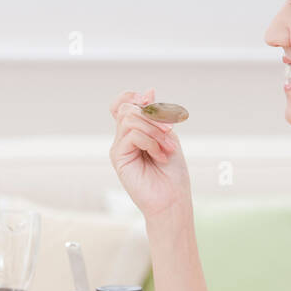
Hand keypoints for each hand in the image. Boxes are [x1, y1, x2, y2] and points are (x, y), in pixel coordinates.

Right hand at [108, 88, 191, 219]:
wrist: (172, 199)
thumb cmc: (172, 173)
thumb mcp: (168, 136)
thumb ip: (156, 116)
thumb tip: (148, 91)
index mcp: (134, 132)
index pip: (122, 104)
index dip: (132, 97)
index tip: (152, 103)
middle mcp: (123, 138)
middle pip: (128, 109)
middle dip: (153, 116)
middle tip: (170, 132)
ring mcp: (119, 148)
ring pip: (130, 119)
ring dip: (154, 130)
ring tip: (167, 148)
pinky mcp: (118, 157)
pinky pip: (132, 135)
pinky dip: (151, 142)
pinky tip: (160, 156)